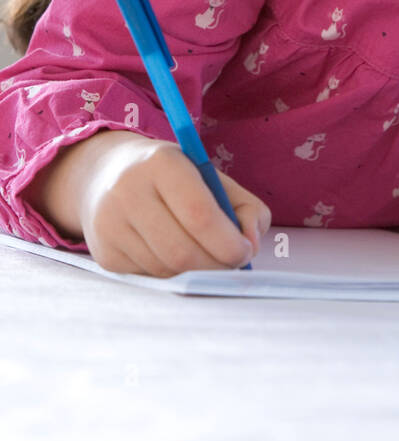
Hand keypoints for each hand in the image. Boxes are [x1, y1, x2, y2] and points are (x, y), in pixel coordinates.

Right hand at [33, 129, 271, 276]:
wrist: (106, 175)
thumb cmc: (174, 178)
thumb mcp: (212, 177)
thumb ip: (245, 207)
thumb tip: (251, 245)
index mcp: (161, 163)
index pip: (199, 214)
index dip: (228, 242)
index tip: (245, 251)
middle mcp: (128, 192)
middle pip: (182, 251)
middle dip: (216, 265)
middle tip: (232, 263)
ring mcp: (110, 225)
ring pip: (167, 269)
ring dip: (196, 271)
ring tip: (204, 255)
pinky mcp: (104, 253)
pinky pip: (151, 277)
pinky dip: (173, 274)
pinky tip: (173, 253)